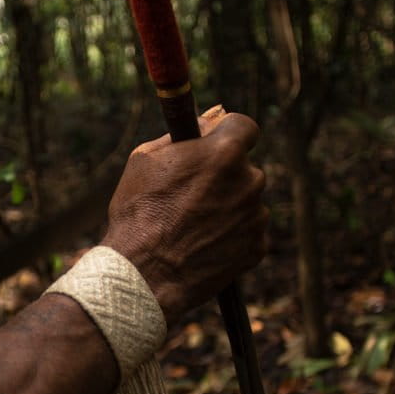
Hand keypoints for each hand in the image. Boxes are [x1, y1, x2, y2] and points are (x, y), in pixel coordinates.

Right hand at [101, 107, 266, 327]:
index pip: (245, 126)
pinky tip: (203, 244)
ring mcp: (256, 216)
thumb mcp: (145, 159)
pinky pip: (249, 231)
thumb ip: (183, 135)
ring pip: (247, 200)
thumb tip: (209, 119)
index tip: (217, 143)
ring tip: (193, 224)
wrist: (144, 274)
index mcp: (224, 152)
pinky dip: (232, 235)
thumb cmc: (137, 213)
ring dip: (228, 206)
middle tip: (194, 192)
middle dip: (225, 174)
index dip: (229, 133)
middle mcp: (248, 181)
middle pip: (245, 167)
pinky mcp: (257, 246)